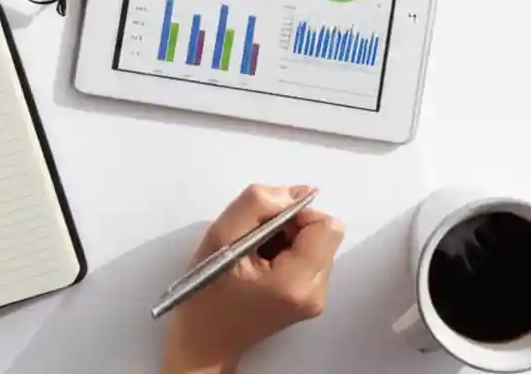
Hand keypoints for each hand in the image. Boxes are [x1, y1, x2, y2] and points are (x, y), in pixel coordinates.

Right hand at [162, 185, 343, 373]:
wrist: (205, 340)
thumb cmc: (206, 291)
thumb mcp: (221, 236)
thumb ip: (258, 203)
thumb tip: (298, 191)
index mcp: (297, 282)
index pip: (325, 225)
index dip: (295, 215)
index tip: (264, 226)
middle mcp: (316, 293)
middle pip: (323, 234)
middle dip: (290, 227)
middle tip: (255, 242)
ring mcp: (316, 299)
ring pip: (317, 244)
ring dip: (287, 240)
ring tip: (255, 256)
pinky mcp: (310, 299)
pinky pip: (310, 258)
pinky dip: (287, 254)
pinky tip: (262, 265)